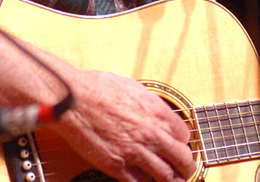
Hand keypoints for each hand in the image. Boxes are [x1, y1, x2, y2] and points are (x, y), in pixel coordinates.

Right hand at [54, 69, 195, 181]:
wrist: (73, 100)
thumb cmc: (98, 88)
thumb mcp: (133, 87)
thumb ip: (150, 103)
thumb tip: (159, 112)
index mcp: (157, 112)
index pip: (184, 135)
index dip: (183, 142)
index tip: (179, 145)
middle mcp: (151, 133)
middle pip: (182, 158)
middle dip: (186, 167)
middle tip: (185, 170)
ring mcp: (134, 151)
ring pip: (165, 176)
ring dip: (170, 180)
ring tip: (170, 181)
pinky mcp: (117, 165)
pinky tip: (145, 181)